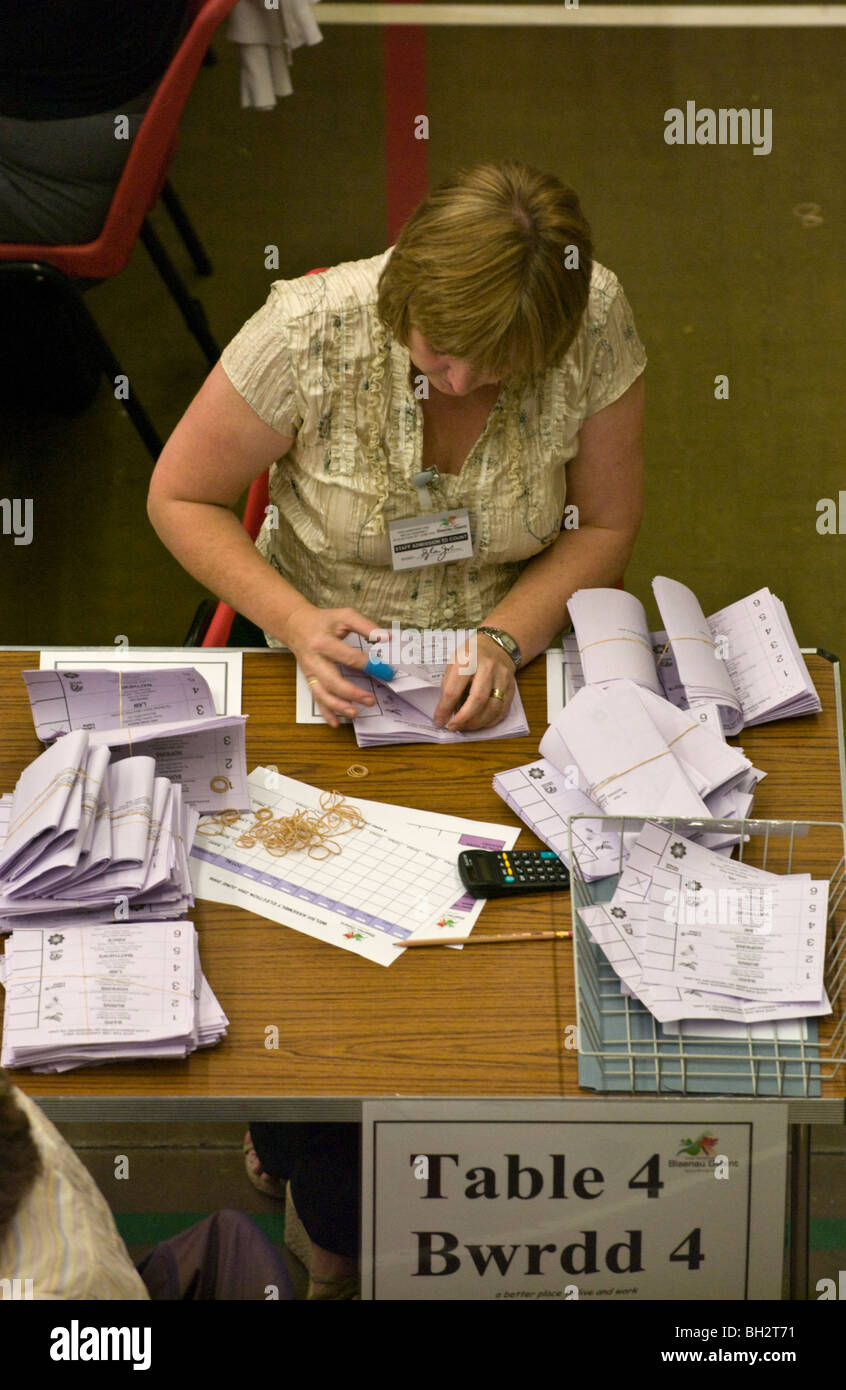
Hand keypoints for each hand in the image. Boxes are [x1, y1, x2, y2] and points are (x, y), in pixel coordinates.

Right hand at [282, 603, 385, 727]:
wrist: (295, 625)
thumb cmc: (324, 621)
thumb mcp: (344, 616)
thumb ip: (366, 626)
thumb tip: (387, 638)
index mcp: (323, 642)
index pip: (348, 657)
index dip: (369, 665)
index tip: (386, 672)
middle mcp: (314, 660)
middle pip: (332, 680)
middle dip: (352, 692)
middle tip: (371, 700)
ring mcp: (310, 673)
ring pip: (322, 694)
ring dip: (338, 706)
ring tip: (355, 713)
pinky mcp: (309, 680)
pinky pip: (317, 699)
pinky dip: (325, 712)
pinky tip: (336, 723)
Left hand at [432, 632, 516, 732]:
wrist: (497, 645)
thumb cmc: (470, 655)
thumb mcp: (454, 662)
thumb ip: (450, 685)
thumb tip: (446, 712)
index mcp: (467, 659)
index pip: (454, 690)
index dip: (445, 709)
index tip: (439, 721)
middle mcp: (487, 667)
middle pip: (477, 700)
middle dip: (464, 719)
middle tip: (453, 727)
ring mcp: (502, 677)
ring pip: (493, 708)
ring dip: (477, 723)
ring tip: (465, 727)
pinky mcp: (511, 687)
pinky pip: (502, 710)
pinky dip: (489, 721)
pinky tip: (479, 723)